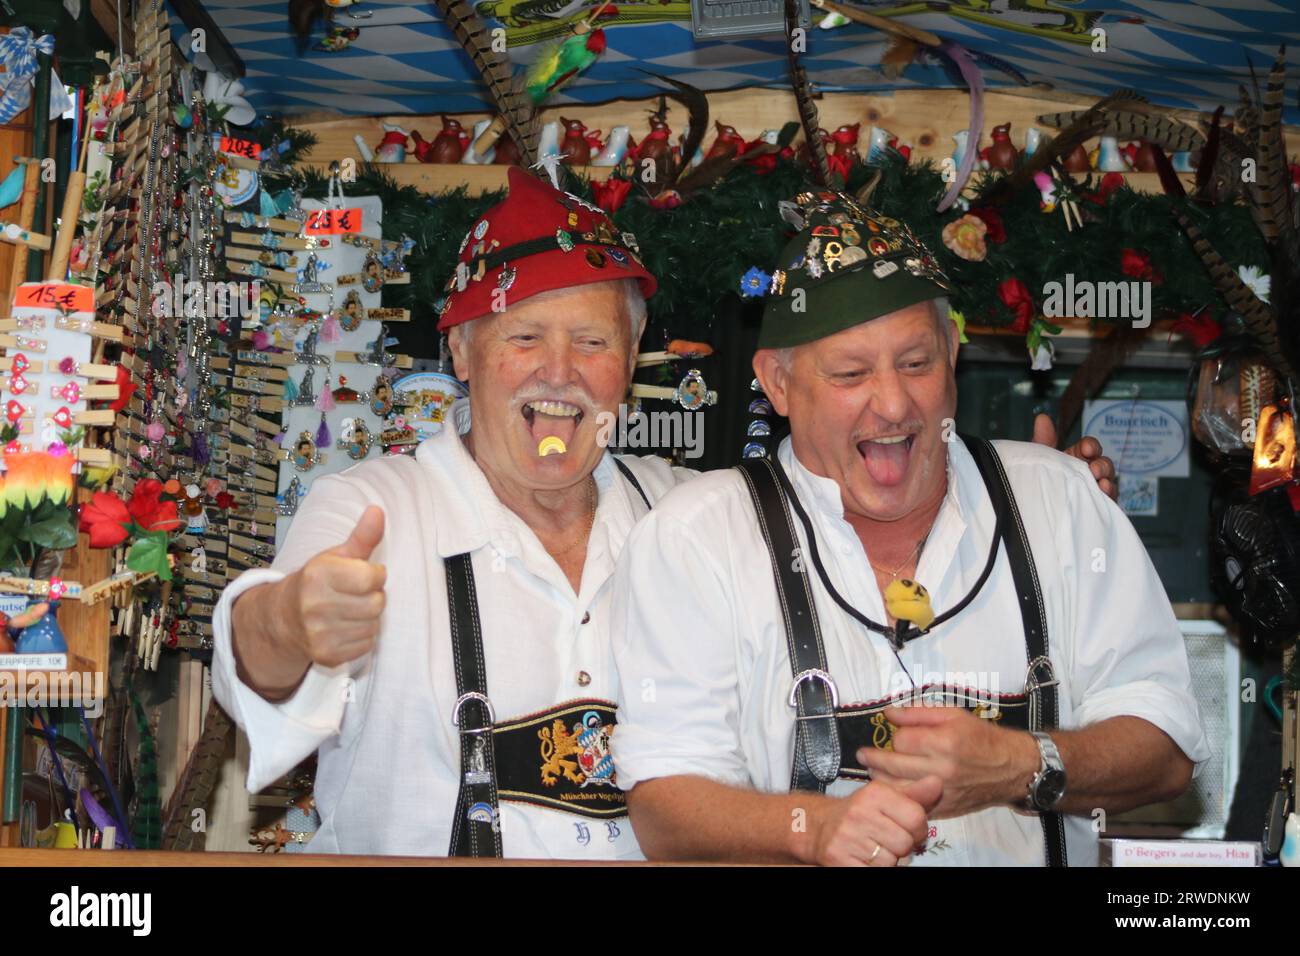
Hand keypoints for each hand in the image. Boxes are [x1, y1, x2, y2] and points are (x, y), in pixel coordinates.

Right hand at [272, 506, 387, 667]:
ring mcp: (319, 634)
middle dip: (373, 596)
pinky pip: (366, 644)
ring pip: (374, 625)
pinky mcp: (326, 655)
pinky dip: (362, 636)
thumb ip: (362, 536)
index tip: (365, 574)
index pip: (373, 577)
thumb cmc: (317, 582)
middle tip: (356, 594)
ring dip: (369, 617)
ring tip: (350, 610)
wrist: (283, 619)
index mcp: (318, 575)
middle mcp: (315, 605)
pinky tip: (346, 626)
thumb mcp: (336, 555)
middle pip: (377, 603)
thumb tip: (378, 510)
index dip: (376, 574)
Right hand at [807, 775, 941, 865]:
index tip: (909, 829)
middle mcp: (859, 813)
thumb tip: (938, 782)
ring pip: (891, 861)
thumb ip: (914, 793)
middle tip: (888, 840)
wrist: (818, 826)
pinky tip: (865, 857)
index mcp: (875, 794)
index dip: (918, 829)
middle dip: (901, 846)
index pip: (916, 818)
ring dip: (887, 859)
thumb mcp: (885, 796)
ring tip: (875, 848)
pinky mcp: (839, 859)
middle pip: (905, 843)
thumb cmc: (860, 811)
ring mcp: (848, 837)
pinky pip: (874, 872)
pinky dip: (873, 868)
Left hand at [855, 706, 1036, 819]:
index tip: (895, 734)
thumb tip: (889, 713)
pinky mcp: (944, 808)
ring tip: (872, 770)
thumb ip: (918, 713)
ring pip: (898, 787)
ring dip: (880, 778)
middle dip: (873, 758)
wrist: (1011, 768)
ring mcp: (942, 791)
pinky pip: (912, 803)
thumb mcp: (953, 714)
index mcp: (943, 742)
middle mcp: (941, 769)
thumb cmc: (981, 736)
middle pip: (893, 765)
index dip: (894, 736)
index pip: (901, 740)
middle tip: (861, 754)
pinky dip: (898, 795)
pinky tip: (892, 786)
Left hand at [1032, 412, 1116, 500]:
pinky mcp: (1096, 507)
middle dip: (1102, 465)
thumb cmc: (1039, 477)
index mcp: (1077, 457)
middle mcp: (1089, 472)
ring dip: (1107, 482)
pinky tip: (1103, 497)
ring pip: (1109, 483)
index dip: (1091, 446)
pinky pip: (1107, 502)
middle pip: (1104, 465)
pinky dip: (1108, 498)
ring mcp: (1095, 489)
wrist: (1033, 506)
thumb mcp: (1040, 458)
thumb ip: (1043, 439)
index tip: (1087, 448)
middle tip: (1094, 469)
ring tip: (1102, 485)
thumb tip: (1042, 418)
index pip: (1090, 447)